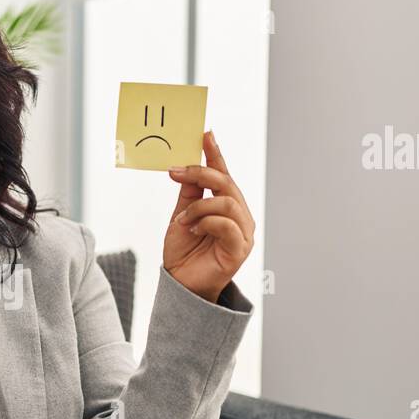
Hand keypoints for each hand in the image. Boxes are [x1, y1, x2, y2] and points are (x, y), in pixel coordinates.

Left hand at [162, 131, 254, 302]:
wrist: (181, 284)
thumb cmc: (184, 251)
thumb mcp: (182, 215)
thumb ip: (188, 193)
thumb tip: (185, 165)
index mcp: (227, 206)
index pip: (223, 174)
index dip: (215, 154)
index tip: (205, 133)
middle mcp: (239, 216)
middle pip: (226, 184)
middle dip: (200, 173)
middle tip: (175, 172)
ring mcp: (243, 233)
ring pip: (227, 202)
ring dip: (199, 207)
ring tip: (182, 220)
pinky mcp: (240, 250)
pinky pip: (227, 225)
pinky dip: (206, 223)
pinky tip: (192, 229)